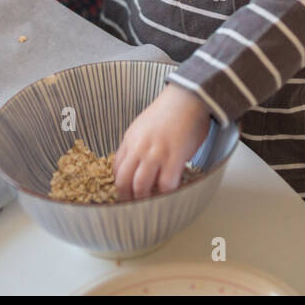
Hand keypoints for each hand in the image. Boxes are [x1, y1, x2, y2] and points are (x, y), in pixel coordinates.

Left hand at [113, 84, 211, 199]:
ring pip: (141, 186)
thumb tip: (137, 162)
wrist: (188, 97)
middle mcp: (139, 147)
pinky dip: (167, 195)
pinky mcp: (175, 156)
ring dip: (145, 200)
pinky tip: (171, 196)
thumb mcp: (144, 125)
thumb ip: (138, 143)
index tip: (125, 194)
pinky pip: (166, 184)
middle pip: (123, 181)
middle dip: (126, 198)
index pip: (116, 168)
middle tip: (133, 208)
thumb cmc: (170, 111)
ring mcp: (156, 153)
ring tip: (151, 206)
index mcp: (130, 139)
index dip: (119, 185)